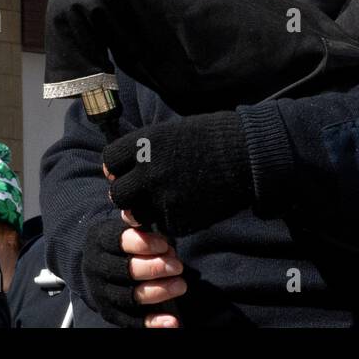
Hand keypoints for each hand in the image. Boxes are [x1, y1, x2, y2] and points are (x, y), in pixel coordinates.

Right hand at [81, 215, 184, 327]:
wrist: (97, 266)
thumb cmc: (122, 241)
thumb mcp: (125, 224)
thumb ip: (135, 219)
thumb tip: (136, 210)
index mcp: (100, 240)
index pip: (119, 241)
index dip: (143, 244)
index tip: (165, 245)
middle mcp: (97, 268)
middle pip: (126, 270)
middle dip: (154, 268)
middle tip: (178, 266)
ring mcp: (102, 293)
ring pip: (130, 296)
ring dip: (158, 292)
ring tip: (181, 285)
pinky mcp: (111, 313)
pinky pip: (132, 321)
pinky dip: (153, 323)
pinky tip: (173, 322)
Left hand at [103, 111, 253, 236]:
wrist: (247, 156)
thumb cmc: (212, 138)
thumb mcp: (171, 133)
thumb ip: (146, 151)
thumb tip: (125, 168)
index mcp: (144, 144)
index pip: (111, 160)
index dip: (117, 168)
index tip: (126, 171)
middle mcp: (147, 171)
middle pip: (117, 193)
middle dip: (127, 194)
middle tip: (140, 194)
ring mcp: (161, 197)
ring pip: (136, 215)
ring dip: (145, 211)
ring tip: (163, 202)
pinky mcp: (177, 220)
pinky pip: (163, 226)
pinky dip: (171, 220)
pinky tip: (187, 207)